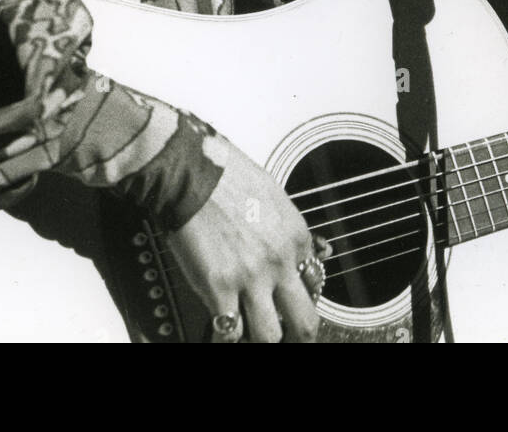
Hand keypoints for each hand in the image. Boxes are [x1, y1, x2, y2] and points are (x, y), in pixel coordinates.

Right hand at [164, 137, 327, 341]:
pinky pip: (228, 332)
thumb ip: (286, 227)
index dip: (300, 298)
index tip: (288, 304)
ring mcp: (252, 278)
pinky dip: (223, 337)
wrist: (193, 170)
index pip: (314, 283)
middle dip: (297, 337)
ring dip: (259, 338)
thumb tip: (299, 246)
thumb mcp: (274, 194)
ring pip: (269, 336)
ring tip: (248, 334)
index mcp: (296, 237)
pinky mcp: (219, 287)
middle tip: (286, 336)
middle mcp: (280, 261)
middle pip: (304, 322)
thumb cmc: (227, 174)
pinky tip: (218, 333)